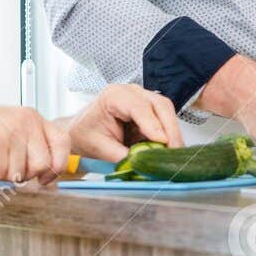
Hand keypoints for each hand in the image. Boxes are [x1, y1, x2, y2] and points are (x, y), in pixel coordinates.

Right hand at [0, 103, 71, 183]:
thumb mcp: (13, 130)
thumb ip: (33, 146)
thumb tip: (50, 175)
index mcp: (33, 117)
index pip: (63, 142)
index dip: (58, 164)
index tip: (46, 177)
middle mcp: (25, 121)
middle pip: (42, 164)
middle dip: (24, 173)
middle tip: (3, 163)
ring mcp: (10, 132)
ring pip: (19, 172)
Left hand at [64, 84, 182, 161]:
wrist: (81, 133)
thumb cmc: (85, 135)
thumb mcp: (99, 148)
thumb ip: (121, 155)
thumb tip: (142, 163)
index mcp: (114, 96)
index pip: (139, 107)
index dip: (153, 125)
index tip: (163, 142)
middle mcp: (131, 92)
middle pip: (160, 105)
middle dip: (170, 129)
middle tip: (174, 151)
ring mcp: (143, 99)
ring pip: (167, 112)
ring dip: (172, 133)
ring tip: (172, 154)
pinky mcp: (150, 111)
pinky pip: (165, 121)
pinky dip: (169, 136)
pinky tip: (167, 150)